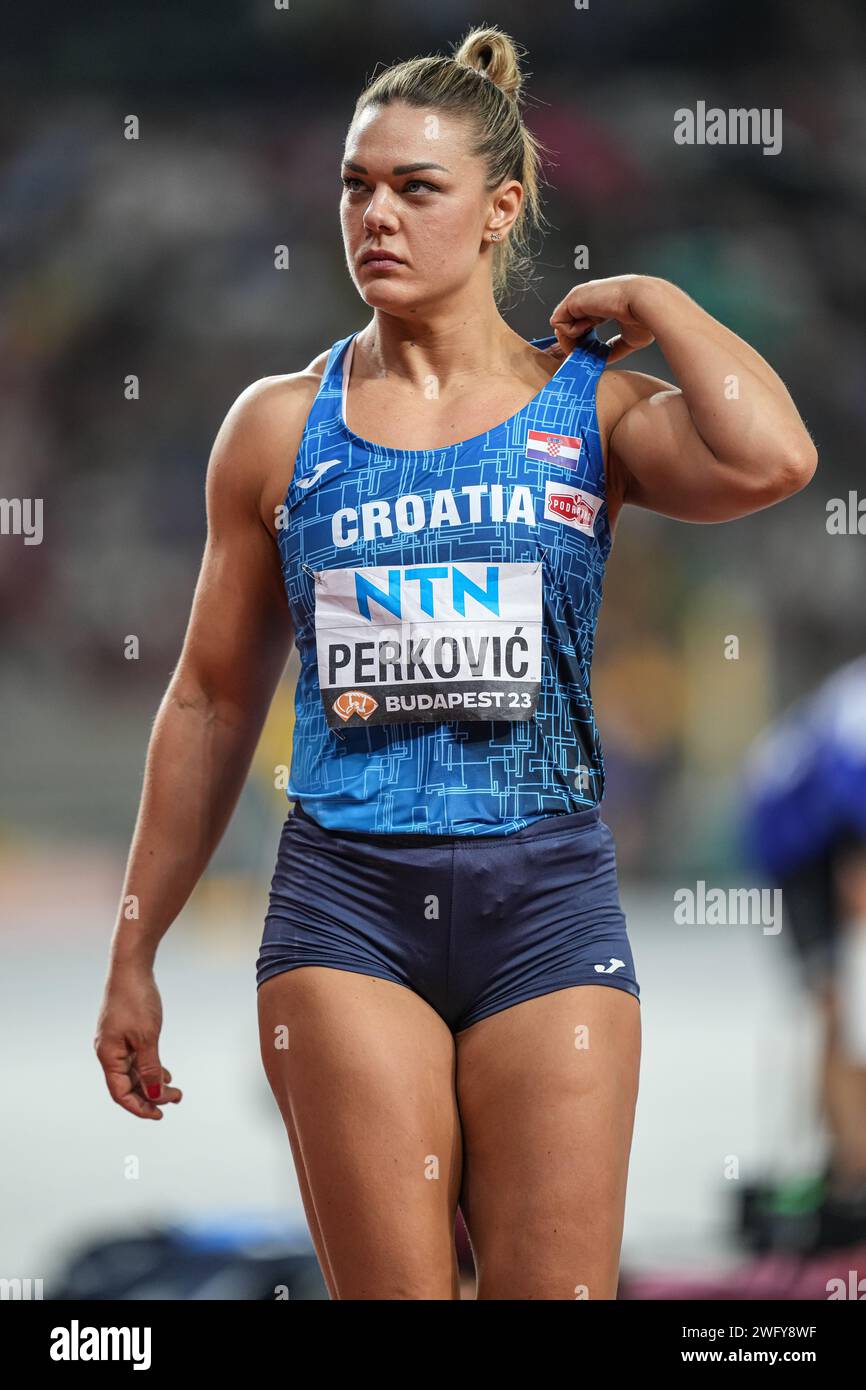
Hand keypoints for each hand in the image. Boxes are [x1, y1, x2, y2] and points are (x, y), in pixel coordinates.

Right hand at [94, 964, 182, 1118]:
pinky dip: (150, 1068)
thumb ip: (150, 1068)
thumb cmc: (137, 1000)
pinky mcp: (124, 1033)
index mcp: (109, 1056)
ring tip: (175, 1090)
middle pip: (128, 1085)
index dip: (139, 1108)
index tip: (160, 1115)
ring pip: (133, 1073)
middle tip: (178, 1099)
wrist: (131, 968)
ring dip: (153, 1083)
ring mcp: (115, 1042)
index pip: (121, 1093)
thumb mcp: (148, 1037)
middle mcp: (108, 1052)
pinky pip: (135, 1059)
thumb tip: (153, 1096)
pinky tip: (165, 1074)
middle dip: (152, 1096)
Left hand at [549, 274, 658, 364]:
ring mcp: (580, 297)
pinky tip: (588, 329)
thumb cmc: (645, 316)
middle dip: (574, 344)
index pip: (582, 325)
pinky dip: (570, 332)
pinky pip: (557, 322)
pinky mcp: (573, 299)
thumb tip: (604, 360)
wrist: (646, 302)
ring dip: (572, 339)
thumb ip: (614, 348)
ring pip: (561, 325)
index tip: (592, 354)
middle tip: (585, 354)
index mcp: (602, 304)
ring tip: (588, 342)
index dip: (583, 343)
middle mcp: (589, 299)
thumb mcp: (629, 339)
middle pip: (569, 326)